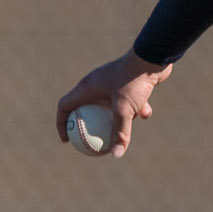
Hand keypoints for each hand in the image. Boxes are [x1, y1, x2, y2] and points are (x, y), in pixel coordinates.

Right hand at [54, 51, 171, 158]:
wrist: (151, 56)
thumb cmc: (133, 81)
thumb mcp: (125, 109)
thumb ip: (120, 132)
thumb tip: (116, 155)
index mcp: (86, 87)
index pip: (64, 106)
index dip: (61, 124)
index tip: (66, 140)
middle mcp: (95, 83)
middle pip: (84, 107)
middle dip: (88, 125)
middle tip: (91, 140)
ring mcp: (110, 81)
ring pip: (107, 105)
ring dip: (115, 117)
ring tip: (121, 131)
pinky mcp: (126, 81)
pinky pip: (125, 99)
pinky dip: (134, 107)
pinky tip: (147, 114)